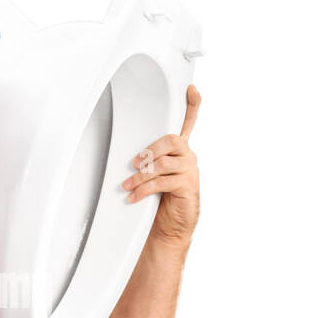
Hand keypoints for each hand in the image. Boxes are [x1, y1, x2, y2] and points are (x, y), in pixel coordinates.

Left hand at [122, 83, 201, 247]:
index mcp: (180, 150)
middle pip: (172, 139)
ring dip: (141, 174)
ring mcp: (189, 171)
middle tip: (135, 162)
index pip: (189, 122)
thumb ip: (146, 160)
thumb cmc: (160, 200)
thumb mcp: (152, 175)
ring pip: (163, 163)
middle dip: (151, 149)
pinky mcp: (188, 186)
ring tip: (128, 185)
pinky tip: (134, 196)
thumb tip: (125, 155)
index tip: (192, 90)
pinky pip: (162, 182)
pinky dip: (144, 189)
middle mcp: (187, 157)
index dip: (192, 105)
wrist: (170, 227)